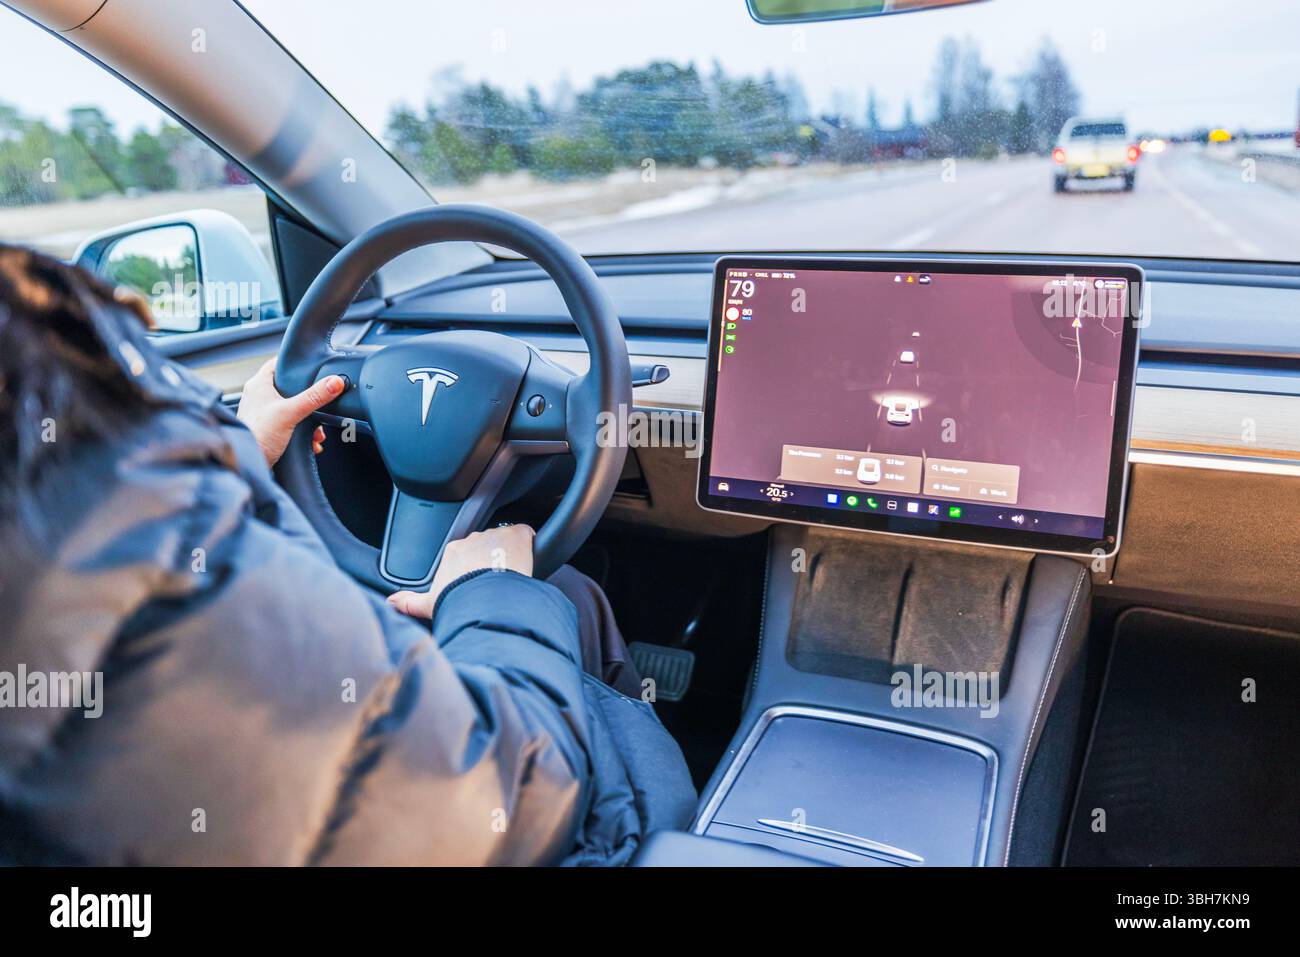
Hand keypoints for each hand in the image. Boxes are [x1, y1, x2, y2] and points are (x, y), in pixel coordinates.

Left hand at [237, 358, 344, 466]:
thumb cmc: (257, 436)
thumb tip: (335, 382)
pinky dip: (303, 433)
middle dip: (309, 399)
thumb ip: (314, 397)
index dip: (296, 363)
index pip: (279, 363)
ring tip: (317, 431)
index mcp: (259, 385)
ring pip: (292, 409)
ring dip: (309, 420)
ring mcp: (264, 414)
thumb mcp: (290, 413)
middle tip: (321, 403)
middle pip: (290, 388)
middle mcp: (259, 397)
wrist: (249, 464)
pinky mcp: (269, 430)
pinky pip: (291, 426)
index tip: (312, 365)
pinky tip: (311, 442)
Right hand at [388, 525, 535, 618]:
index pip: (467, 555)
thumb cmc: (458, 601)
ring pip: (506, 541)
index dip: (476, 568)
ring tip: (516, 577)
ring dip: (511, 555)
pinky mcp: (518, 534)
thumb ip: (409, 603)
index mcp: (453, 553)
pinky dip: (530, 545)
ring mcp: (496, 535)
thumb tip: (390, 603)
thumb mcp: (430, 606)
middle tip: (500, 583)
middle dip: (493, 561)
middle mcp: (473, 539)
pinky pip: (527, 534)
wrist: (486, 599)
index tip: (482, 582)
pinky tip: (531, 562)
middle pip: (486, 547)